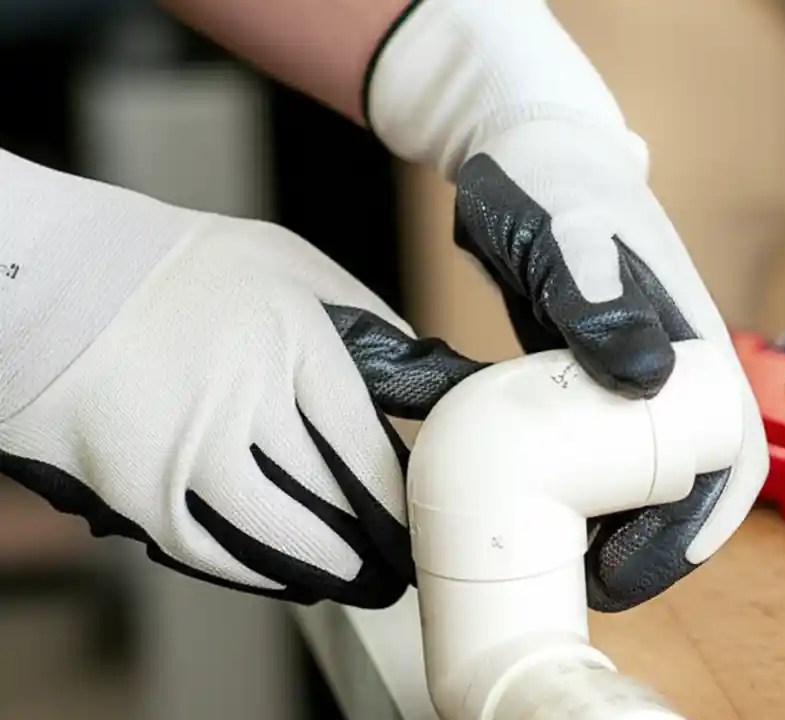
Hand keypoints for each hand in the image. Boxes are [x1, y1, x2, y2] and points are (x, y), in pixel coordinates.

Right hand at [0, 151, 482, 607]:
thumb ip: (361, 313)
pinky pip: (214, 553)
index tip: (418, 521)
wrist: (52, 283)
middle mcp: (246, 401)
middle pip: (331, 498)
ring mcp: (189, 451)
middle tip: (403, 563)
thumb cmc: (176, 267)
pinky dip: (259, 572)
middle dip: (378, 542)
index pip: (365, 446)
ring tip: (361, 582)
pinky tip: (290, 576)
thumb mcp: (286, 262)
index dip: (398, 497)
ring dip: (329, 570)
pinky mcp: (138, 489)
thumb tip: (421, 365)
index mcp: (294, 342)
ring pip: (281, 538)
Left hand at [364, 0, 768, 610]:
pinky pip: (602, 454)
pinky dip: (585, 495)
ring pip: (648, 474)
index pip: (729, 447)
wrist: (526, 154)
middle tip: (598, 585)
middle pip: (693, 477)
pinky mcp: (594, 381)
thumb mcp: (570, 231)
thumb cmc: (555, 182)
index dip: (701, 518)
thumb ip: (602, 298)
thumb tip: (647, 378)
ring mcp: (632, 377)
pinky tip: (545, 518)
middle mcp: (673, 368)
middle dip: (658, 543)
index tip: (646, 564)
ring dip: (622, 528)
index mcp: (693, 340)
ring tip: (571, 569)